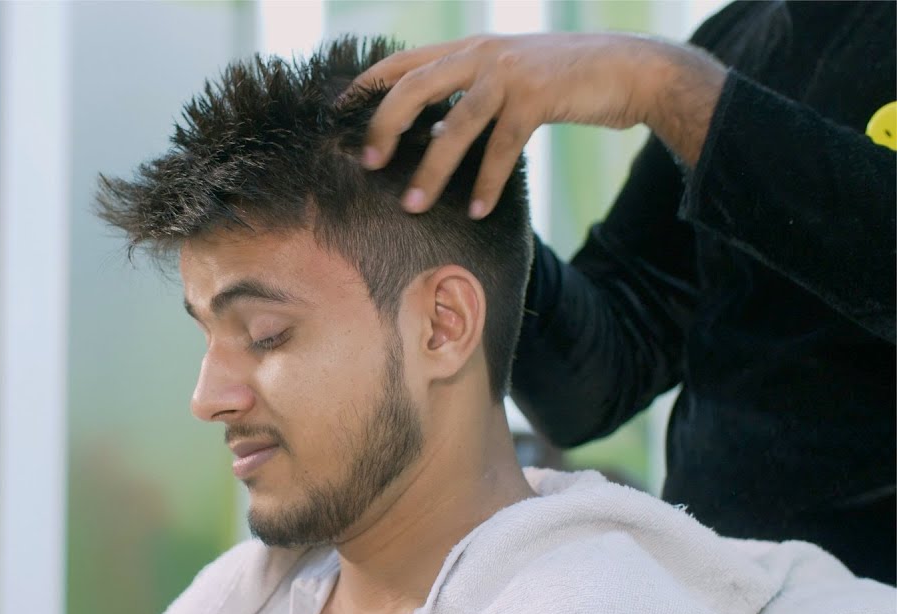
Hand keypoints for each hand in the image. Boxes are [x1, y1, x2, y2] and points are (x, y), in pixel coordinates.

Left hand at [346, 33, 725, 217]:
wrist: (630, 68)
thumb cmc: (564, 81)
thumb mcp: (508, 80)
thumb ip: (468, 98)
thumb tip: (431, 132)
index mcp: (467, 48)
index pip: (401, 63)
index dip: (365, 87)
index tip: (336, 116)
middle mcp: (481, 53)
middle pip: (413, 87)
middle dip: (384, 127)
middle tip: (366, 164)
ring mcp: (509, 72)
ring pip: (455, 124)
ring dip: (431, 170)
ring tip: (412, 205)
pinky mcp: (538, 95)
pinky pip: (501, 146)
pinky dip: (486, 182)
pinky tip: (475, 211)